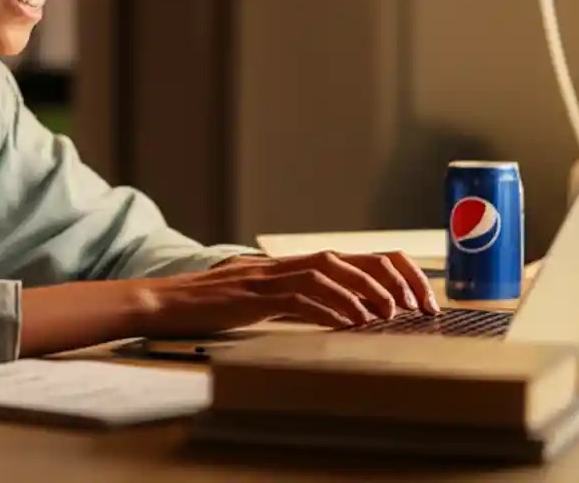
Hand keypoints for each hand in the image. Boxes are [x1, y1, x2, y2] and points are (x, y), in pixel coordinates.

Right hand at [134, 251, 439, 337]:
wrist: (161, 303)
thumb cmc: (207, 307)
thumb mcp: (260, 302)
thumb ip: (295, 302)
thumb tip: (336, 315)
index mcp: (289, 265)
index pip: (353, 257)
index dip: (391, 271)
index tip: (417, 298)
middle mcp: (283, 264)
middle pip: (350, 258)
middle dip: (391, 279)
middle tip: (417, 306)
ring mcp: (268, 277)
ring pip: (329, 271)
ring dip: (365, 292)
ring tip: (389, 314)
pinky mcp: (253, 295)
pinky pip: (300, 295)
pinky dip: (330, 306)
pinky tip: (351, 321)